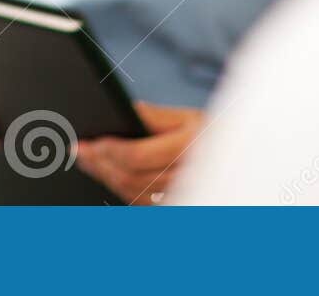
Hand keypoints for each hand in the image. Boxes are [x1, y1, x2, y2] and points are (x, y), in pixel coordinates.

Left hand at [75, 103, 203, 203]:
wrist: (239, 161)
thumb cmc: (211, 135)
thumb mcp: (187, 116)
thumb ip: (154, 116)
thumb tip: (126, 112)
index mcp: (189, 148)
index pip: (137, 156)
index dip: (108, 151)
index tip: (87, 144)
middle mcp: (187, 176)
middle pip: (130, 178)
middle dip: (99, 165)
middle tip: (78, 152)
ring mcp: (182, 195)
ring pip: (133, 194)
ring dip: (106, 178)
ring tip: (87, 161)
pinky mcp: (176, 206)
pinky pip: (142, 204)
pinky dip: (121, 190)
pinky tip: (108, 176)